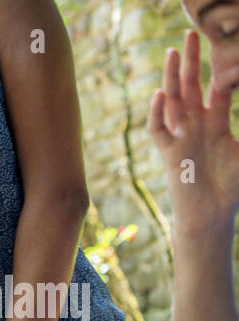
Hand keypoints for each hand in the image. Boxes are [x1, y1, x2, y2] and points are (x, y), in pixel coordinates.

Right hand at [149, 31, 238, 234]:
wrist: (210, 215)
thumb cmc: (231, 188)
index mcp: (216, 124)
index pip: (216, 89)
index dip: (219, 68)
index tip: (221, 46)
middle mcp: (196, 127)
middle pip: (191, 87)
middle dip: (191, 62)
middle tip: (189, 35)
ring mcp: (181, 138)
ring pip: (173, 102)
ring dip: (172, 78)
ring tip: (172, 54)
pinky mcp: (169, 154)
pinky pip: (159, 130)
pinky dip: (158, 112)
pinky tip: (161, 94)